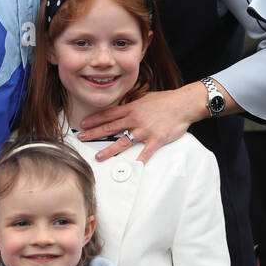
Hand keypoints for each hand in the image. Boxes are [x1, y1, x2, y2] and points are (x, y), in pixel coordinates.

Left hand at [76, 83, 213, 164]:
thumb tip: (123, 108)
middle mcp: (135, 119)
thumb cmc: (166, 100)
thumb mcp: (145, 98)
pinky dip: (139, 160)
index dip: (94, 120)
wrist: (184, 103)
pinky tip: (132, 167)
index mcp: (132, 108)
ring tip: (98, 156)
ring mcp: (145, 130)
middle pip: (110, 128)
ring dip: (109, 150)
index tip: (83, 124)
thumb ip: (133, 105)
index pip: (108, 114)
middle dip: (93, 134)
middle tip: (81, 138)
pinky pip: (146, 152)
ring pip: (123, 141)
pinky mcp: (156, 139)